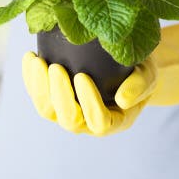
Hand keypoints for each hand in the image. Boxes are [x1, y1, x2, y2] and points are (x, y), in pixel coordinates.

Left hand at [21, 21, 178, 135]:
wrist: (125, 64)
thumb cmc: (139, 69)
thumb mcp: (148, 74)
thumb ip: (140, 86)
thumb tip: (122, 99)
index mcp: (113, 121)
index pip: (99, 121)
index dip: (89, 102)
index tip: (82, 76)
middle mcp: (87, 122)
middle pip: (68, 119)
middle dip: (59, 95)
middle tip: (55, 67)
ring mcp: (68, 111)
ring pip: (47, 110)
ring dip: (39, 87)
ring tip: (37, 61)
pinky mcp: (54, 98)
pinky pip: (37, 94)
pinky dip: (31, 78)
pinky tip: (30, 56)